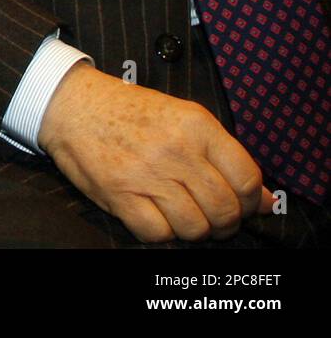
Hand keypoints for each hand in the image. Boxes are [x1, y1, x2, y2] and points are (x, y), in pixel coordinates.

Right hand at [38, 62, 272, 242]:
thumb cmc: (128, 111)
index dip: (250, 201)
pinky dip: (160, 232)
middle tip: (209, 215)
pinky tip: (153, 212)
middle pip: (224, 210)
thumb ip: (224, 155)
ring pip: (195, 228)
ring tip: (179, 212)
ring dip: (192, 228)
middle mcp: (175, 149)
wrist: (71, 103)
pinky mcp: (120, 194)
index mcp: (196, 124)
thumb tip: (267, 201)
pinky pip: (158, 234)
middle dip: (223, 222)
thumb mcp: (182, 117)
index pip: (247, 179)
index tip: (239, 203)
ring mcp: (147, 173)